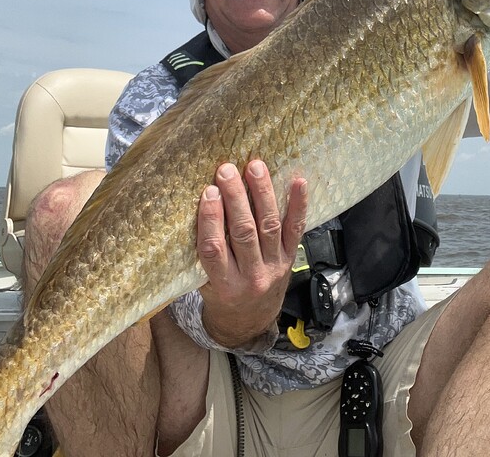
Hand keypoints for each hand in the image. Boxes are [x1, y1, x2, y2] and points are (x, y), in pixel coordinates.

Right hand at [197, 159, 307, 348]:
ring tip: (254, 167)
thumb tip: (191, 210)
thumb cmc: (221, 297)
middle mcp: (252, 276)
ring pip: (269, 225)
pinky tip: (298, 181)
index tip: (208, 192)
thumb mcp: (204, 285)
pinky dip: (298, 204)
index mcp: (224, 286)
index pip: (215, 249)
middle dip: (235, 198)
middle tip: (227, 171)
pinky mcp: (291, 257)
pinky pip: (295, 228)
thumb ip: (202, 254)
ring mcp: (275, 266)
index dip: (211, 219)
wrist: (251, 323)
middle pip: (244, 232)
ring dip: (262, 193)